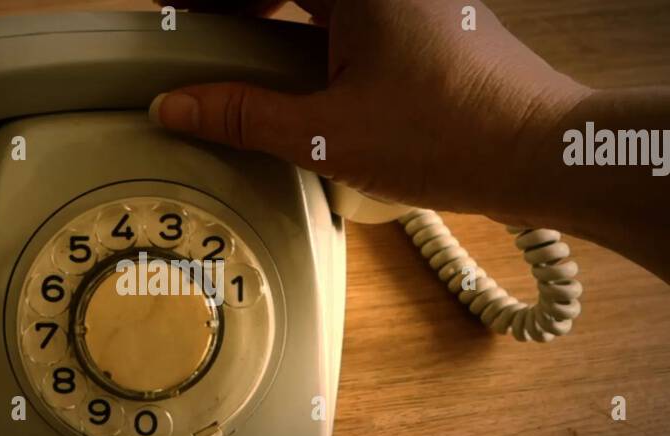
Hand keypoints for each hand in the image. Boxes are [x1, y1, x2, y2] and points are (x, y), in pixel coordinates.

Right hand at [150, 0, 591, 220]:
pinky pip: (342, 4)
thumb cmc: (449, 136)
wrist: (537, 153)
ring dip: (266, 7)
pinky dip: (302, 22)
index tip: (167, 10)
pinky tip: (284, 61)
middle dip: (232, 1)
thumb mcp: (325, 134)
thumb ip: (243, 116)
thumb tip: (177, 107)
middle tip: (191, 27)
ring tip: (228, 45)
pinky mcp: (418, 13)